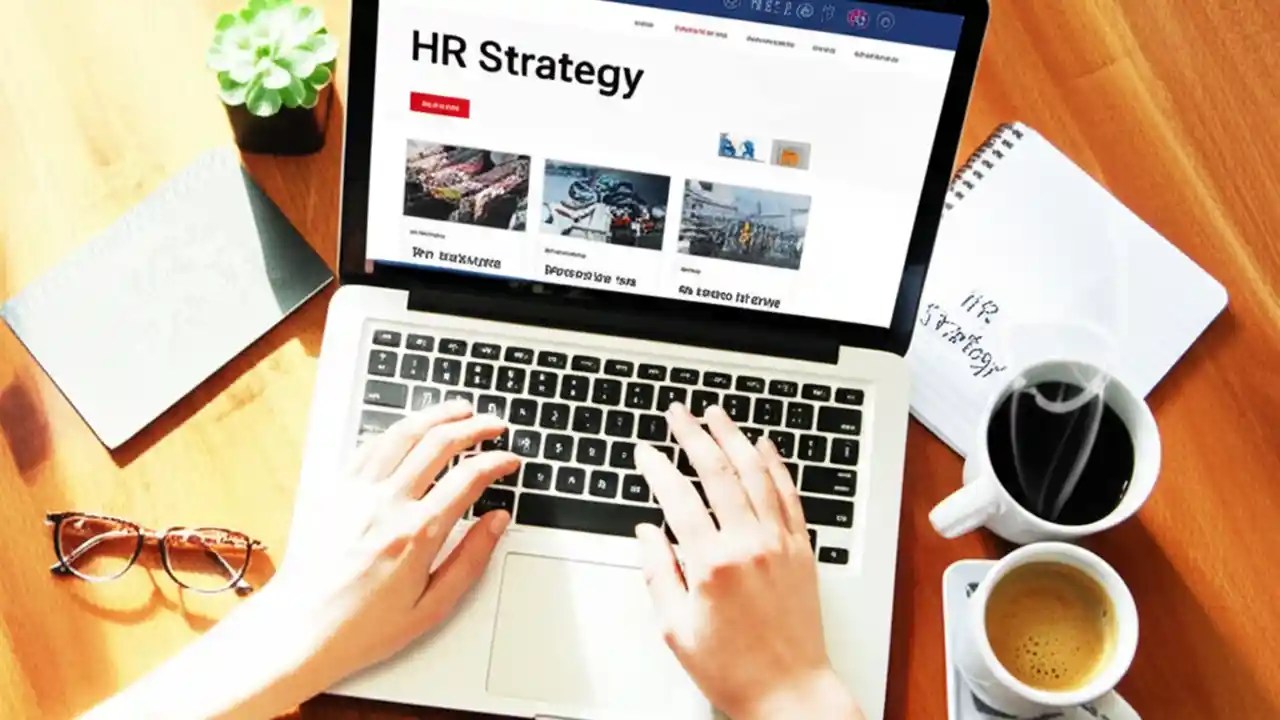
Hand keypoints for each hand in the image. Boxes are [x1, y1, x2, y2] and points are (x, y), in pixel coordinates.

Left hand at [270, 400, 517, 685]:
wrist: (300, 629)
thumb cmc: (362, 627)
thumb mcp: (432, 607)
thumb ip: (471, 559)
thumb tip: (497, 522)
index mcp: (416, 534)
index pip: (469, 479)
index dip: (497, 462)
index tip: (509, 460)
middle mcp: (387, 504)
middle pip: (439, 444)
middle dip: (474, 426)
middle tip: (493, 424)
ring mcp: (358, 492)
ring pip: (404, 433)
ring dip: (436, 415)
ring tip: (459, 409)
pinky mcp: (336, 491)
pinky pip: (370, 445)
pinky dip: (397, 430)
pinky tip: (410, 427)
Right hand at [635, 404, 861, 719]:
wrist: (789, 692)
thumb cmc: (733, 669)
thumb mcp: (675, 628)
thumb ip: (659, 573)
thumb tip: (647, 534)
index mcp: (711, 564)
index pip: (677, 498)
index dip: (658, 468)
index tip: (646, 453)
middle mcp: (748, 545)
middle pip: (717, 472)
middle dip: (694, 435)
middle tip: (679, 414)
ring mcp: (779, 544)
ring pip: (756, 474)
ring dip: (734, 438)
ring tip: (717, 415)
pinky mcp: (801, 550)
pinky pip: (789, 495)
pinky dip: (776, 466)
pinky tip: (765, 447)